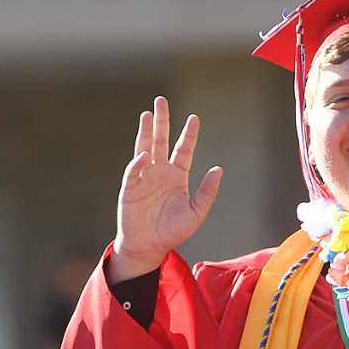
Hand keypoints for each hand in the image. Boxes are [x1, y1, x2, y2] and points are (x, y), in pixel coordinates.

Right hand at [111, 96, 221, 281]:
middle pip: (161, 141)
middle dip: (162, 121)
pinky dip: (138, 163)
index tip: (194, 118)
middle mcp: (160, 172)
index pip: (183, 149)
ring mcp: (144, 178)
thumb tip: (218, 169)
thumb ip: (207, 192)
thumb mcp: (196, 213)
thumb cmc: (172, 232)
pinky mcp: (130, 188)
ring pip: (144, 148)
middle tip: (161, 101)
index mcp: (177, 176)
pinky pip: (134, 171)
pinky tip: (144, 155)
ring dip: (145, 131)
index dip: (188, 134)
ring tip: (147, 113)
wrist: (150, 247)